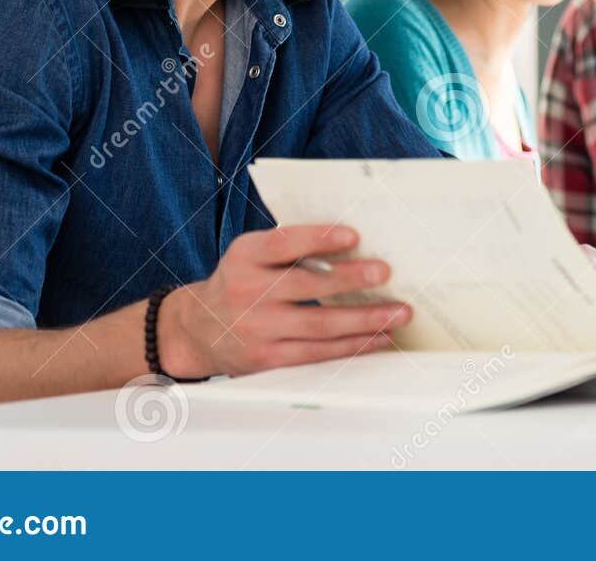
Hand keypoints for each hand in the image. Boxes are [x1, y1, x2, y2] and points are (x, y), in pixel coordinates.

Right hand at [161, 223, 411, 377]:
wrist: (197, 329)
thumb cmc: (240, 281)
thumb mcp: (251, 255)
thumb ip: (290, 248)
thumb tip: (355, 244)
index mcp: (245, 256)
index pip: (283, 244)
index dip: (318, 239)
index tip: (354, 235)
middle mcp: (247, 292)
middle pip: (306, 286)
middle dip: (351, 279)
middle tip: (385, 272)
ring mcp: (257, 329)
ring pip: (319, 325)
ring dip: (364, 320)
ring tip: (399, 312)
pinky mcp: (268, 359)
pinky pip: (317, 353)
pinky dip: (352, 346)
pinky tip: (378, 337)